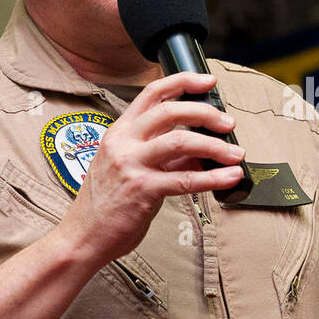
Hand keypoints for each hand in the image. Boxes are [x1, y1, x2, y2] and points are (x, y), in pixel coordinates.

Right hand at [58, 72, 244, 266]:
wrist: (83, 236)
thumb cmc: (106, 204)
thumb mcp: (129, 168)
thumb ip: (163, 156)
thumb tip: (201, 153)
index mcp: (120, 132)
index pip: (153, 94)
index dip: (183, 82)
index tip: (208, 81)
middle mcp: (123, 143)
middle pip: (171, 111)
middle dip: (206, 113)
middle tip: (228, 123)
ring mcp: (131, 165)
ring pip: (181, 141)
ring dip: (215, 146)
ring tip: (235, 154)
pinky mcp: (142, 190)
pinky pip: (185, 179)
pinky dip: (213, 178)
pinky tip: (229, 177)